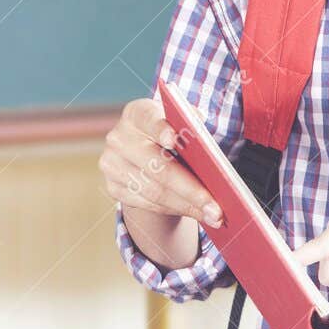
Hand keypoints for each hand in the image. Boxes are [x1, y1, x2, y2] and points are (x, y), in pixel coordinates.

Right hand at [99, 97, 222, 226]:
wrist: (147, 151)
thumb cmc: (174, 134)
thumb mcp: (182, 123)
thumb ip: (193, 128)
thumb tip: (208, 149)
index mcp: (137, 113)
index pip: (149, 119)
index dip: (161, 129)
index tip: (175, 140)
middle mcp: (119, 137)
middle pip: (157, 166)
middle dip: (190, 189)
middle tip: (216, 206)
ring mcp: (112, 164)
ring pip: (154, 191)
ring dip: (187, 206)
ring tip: (213, 215)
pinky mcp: (113, 187)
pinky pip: (148, 204)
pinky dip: (175, 210)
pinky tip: (196, 213)